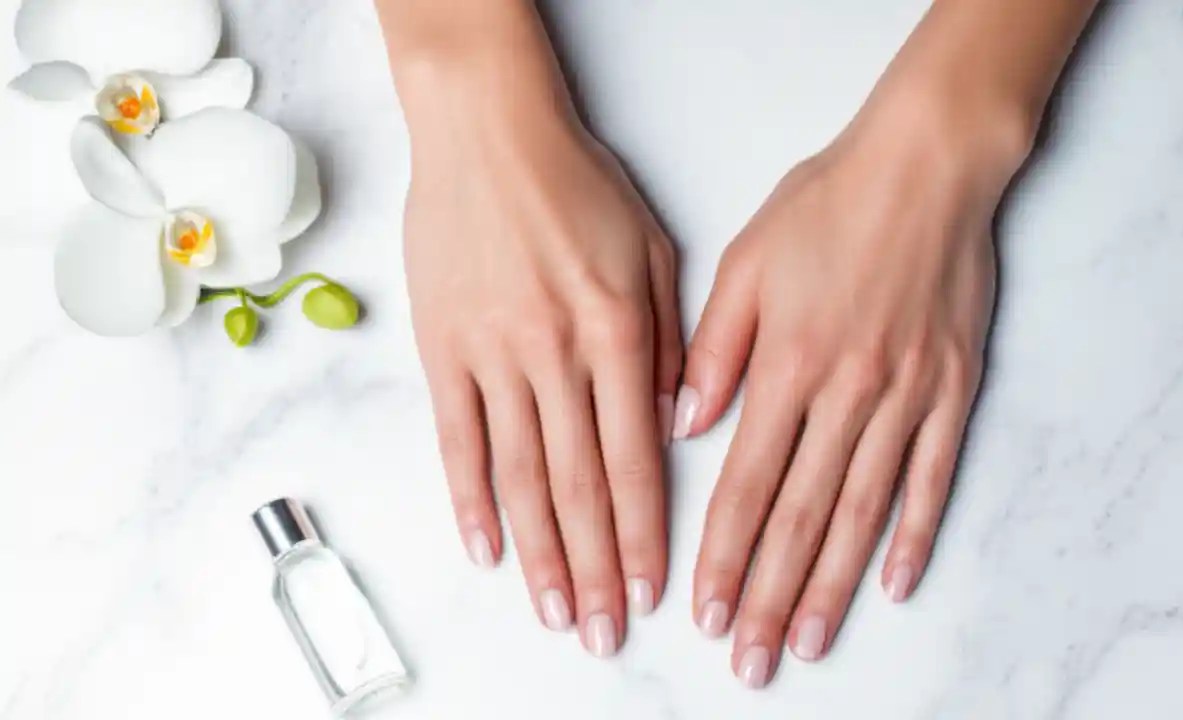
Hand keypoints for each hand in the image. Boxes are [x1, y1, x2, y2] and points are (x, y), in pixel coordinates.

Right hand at [403, 75, 680, 656]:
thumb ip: (672, 339)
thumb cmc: (578, 183)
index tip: (652, 589)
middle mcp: (556, 352)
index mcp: (618, 328)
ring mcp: (493, 352)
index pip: (635, 456)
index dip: (644, 531)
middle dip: (596, 566)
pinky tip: (486, 549)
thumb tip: (679, 423)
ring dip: (540, 551)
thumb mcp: (654, 248)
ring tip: (552, 611)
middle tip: (602, 629)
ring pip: (521, 474)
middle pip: (580, 482)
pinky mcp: (442, 346)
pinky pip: (457, 438)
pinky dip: (470, 499)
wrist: (487, 132)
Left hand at [677, 76, 1029, 685]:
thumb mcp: (744, 262)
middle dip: (771, 597)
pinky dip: (913, 533)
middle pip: (801, 517)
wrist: (925, 166)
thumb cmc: (828, 205)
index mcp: (785, 365)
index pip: (745, 485)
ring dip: (833, 585)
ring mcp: (905, 397)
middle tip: (752, 661)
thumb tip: (686, 426)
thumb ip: (711, 350)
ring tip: (811, 642)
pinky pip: (932, 475)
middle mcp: (845, 393)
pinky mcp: (952, 389)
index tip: (706, 611)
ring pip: (862, 511)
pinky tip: (894, 583)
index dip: (724, 557)